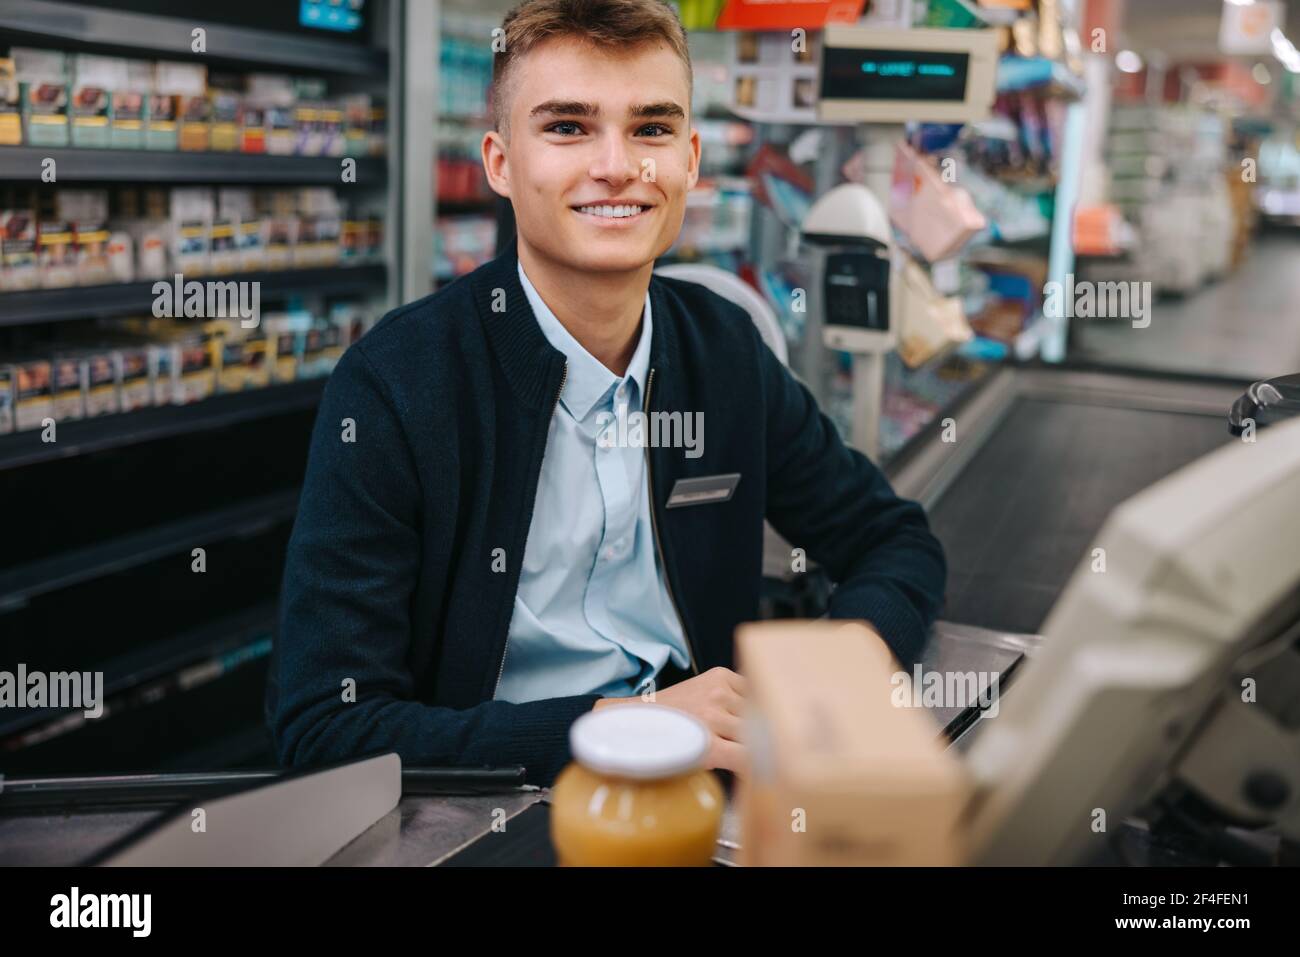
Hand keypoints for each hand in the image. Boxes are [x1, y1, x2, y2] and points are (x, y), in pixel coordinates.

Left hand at [594, 667, 747, 774]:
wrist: (644, 713)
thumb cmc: (669, 744)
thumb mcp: (695, 765)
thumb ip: (727, 763)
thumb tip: (761, 768)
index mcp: (704, 745)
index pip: (749, 757)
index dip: (761, 766)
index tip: (766, 770)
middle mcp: (712, 715)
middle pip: (757, 733)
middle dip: (760, 743)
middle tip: (759, 750)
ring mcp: (717, 692)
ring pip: (757, 710)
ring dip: (753, 720)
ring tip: (740, 728)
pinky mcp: (720, 675)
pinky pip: (749, 689)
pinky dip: (748, 699)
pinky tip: (735, 707)